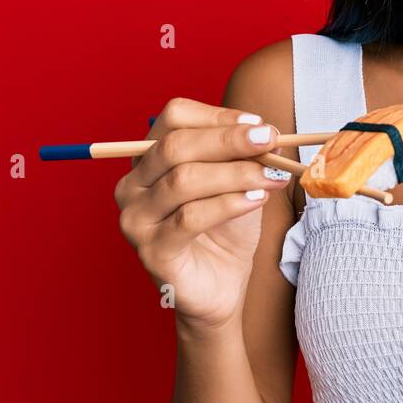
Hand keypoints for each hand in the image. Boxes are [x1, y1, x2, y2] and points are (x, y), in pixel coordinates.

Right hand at [114, 96, 289, 330]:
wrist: (221, 286)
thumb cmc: (226, 229)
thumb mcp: (239, 182)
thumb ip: (246, 155)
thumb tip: (268, 132)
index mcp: (149, 159)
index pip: (173, 117)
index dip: (217, 116)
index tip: (258, 124)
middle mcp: (132, 185)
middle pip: (176, 146)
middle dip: (229, 140)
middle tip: (269, 141)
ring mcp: (136, 219)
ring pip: (184, 180)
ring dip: (235, 173)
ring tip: (270, 178)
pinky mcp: (151, 250)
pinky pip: (189, 218)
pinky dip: (229, 204)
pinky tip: (256, 199)